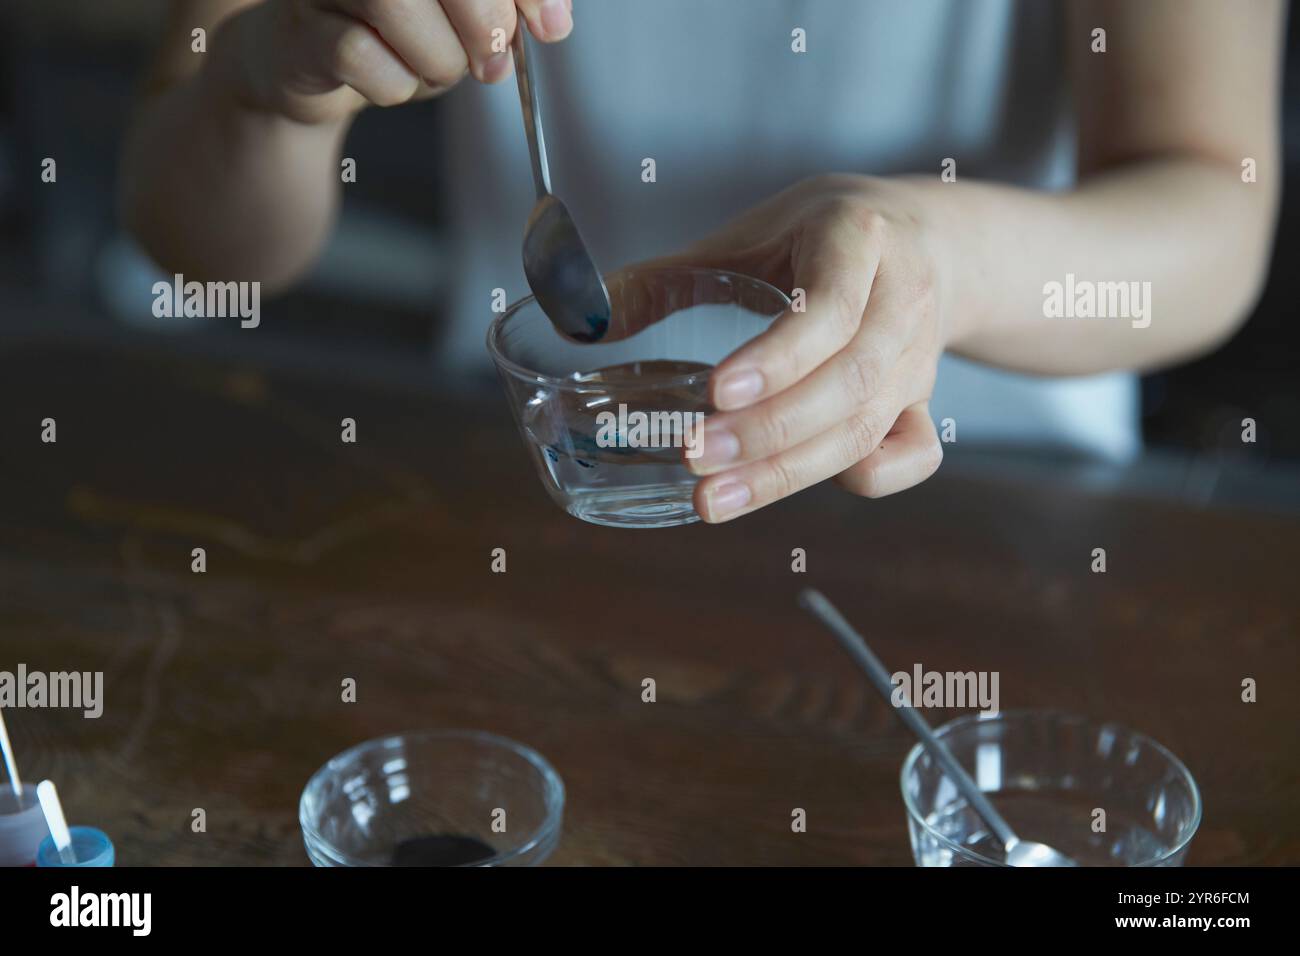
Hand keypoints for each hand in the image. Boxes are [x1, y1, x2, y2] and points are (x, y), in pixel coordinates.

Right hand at [214, 0, 573, 123]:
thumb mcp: (470, 15)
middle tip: (493, 65)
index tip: (550, 28)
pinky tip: (392, 80)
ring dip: (438, 60)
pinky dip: (396, 86)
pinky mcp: (301, 26)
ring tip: (437, 70)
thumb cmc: (401, 31)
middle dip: (484, 25)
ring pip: (394, 4)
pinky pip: (362, 57)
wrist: (318, 64)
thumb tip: (554, 21)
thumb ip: (513, 6)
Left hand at [656, 175, 952, 521]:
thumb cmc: (820, 237)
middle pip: (848, 383)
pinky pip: (916, 452)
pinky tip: (815, 490)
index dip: (778, 357)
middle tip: (695, 457)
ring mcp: (919, 358)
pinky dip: (876, 477)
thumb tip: (576, 321)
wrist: (924, 239)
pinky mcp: (923, 399)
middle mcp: (901, 301)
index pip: (830, 308)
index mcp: (859, 240)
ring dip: (789, 471)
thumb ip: (664, 281)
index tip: (716, 392)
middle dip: (768, 431)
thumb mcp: (747, 236)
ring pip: (866, 427)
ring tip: (713, 498)